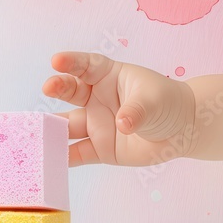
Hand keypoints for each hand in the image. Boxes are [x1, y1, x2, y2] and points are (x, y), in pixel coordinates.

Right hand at [42, 52, 196, 165]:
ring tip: (39, 132)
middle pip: (71, 92)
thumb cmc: (168, 103)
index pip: (87, 66)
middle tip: (48, 87)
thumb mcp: (155, 100)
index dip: (72, 62)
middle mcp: (96, 98)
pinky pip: (78, 153)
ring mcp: (96, 123)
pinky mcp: (100, 148)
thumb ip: (137, 110)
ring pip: (69, 125)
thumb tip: (122, 124)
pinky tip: (49, 161)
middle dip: (58, 88)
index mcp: (108, 76)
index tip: (57, 60)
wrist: (183, 131)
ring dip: (54, 128)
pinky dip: (64, 158)